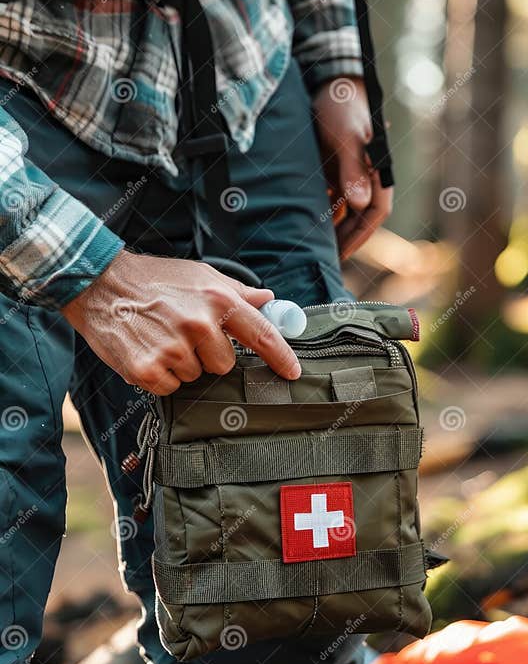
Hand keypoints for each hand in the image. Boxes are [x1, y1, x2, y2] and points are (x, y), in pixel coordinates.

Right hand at [62, 250, 301, 393]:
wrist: (100, 284)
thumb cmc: (153, 280)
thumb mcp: (199, 275)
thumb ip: (236, 291)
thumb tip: (268, 298)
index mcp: (218, 300)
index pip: (261, 335)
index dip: (281, 357)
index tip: (293, 373)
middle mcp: (200, 326)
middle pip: (225, 364)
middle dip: (208, 355)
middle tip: (182, 334)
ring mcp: (174, 350)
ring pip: (196, 377)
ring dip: (181, 364)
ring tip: (160, 338)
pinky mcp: (149, 369)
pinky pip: (170, 388)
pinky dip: (160, 376)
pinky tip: (147, 351)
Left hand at [313, 77, 392, 259]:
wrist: (329, 80)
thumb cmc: (342, 106)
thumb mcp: (346, 138)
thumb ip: (353, 170)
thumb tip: (359, 204)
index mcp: (377, 171)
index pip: (375, 213)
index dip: (360, 237)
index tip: (341, 255)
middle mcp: (367, 177)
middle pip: (359, 217)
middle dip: (344, 239)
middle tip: (323, 260)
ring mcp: (350, 174)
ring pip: (344, 210)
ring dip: (332, 228)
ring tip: (312, 248)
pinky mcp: (335, 169)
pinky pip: (330, 198)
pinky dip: (321, 212)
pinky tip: (305, 225)